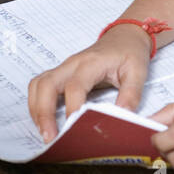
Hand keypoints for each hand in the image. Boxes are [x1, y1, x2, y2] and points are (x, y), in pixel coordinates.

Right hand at [28, 27, 152, 142]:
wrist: (124, 36)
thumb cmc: (130, 52)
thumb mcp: (137, 72)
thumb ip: (131, 95)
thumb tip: (122, 117)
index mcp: (91, 63)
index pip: (74, 87)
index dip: (72, 108)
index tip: (73, 128)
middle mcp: (72, 64)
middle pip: (46, 84)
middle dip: (43, 112)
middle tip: (49, 137)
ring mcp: (64, 68)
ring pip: (38, 85)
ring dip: (36, 109)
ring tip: (44, 132)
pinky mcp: (61, 73)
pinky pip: (40, 86)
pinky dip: (38, 104)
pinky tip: (44, 121)